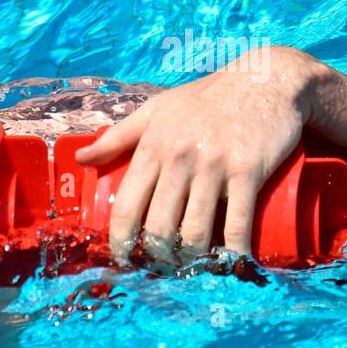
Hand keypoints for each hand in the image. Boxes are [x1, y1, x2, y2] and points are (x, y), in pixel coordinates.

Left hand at [75, 45, 323, 264]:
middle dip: (158, 256)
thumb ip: (117, 136)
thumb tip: (80, 159)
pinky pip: (239, 221)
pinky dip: (234, 250)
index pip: (127, 206)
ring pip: (196, 229)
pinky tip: (231, 263)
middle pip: (160, 226)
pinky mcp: (249, 170)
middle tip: (162, 268)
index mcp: (152, 148)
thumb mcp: (155, 111)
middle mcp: (179, 159)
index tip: (123, 259)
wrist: (265, 79)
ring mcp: (215, 166)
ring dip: (193, 259)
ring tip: (191, 268)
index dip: (121, 241)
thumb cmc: (204, 99)